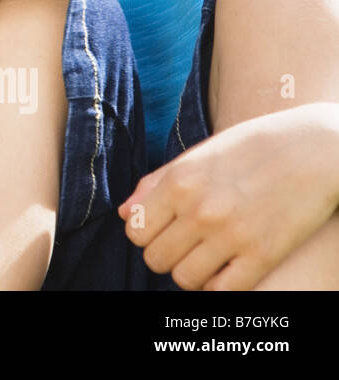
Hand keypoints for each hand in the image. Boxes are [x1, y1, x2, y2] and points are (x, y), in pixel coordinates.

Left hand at [118, 103, 338, 289]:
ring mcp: (232, 236)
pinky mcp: (264, 255)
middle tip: (185, 244)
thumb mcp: (198, 154)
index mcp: (179, 182)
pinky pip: (223, 291)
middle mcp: (200, 210)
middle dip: (166, 255)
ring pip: (184, 279)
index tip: (161, 229)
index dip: (144, 234)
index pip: (134, 230)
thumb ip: (157, 182)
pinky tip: (228, 268)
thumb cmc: (252, 147)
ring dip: (191, 272)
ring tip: (205, 257)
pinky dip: (219, 285)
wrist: (315, 148)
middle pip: (155, 259)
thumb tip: (124, 212)